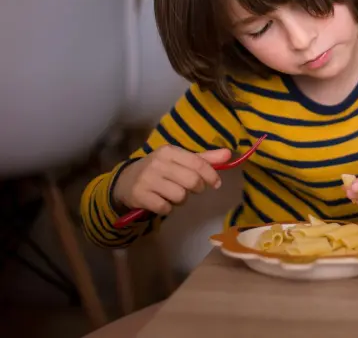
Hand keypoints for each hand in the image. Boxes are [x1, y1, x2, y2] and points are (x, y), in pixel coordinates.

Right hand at [113, 146, 230, 215]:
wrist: (126, 181)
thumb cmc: (160, 170)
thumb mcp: (179, 160)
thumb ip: (204, 159)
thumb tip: (229, 155)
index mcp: (170, 151)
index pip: (198, 163)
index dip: (211, 175)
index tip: (216, 184)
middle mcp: (158, 163)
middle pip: (192, 181)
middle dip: (197, 189)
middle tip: (191, 189)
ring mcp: (147, 179)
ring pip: (180, 196)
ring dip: (181, 200)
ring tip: (173, 194)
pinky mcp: (139, 195)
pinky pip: (165, 207)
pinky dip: (167, 208)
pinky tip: (161, 201)